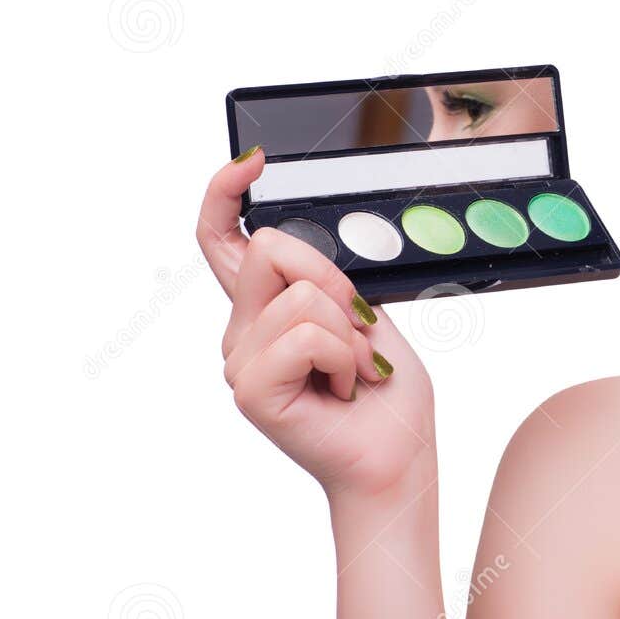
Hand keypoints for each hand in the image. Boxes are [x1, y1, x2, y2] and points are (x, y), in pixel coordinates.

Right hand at [196, 149, 435, 497]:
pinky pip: (307, 334)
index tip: (255, 159)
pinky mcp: (252, 390)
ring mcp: (242, 361)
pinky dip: (344, 357)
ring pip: (301, 295)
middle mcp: (242, 333)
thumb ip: (322, 279)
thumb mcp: (361, 315)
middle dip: (332, 280)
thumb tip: (289, 239)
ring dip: (349, 332)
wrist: (397, 459)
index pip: (222, 238)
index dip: (225, 191)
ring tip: (352, 373)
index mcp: (264, 310)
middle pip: (271, 248)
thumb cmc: (385, 396)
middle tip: (356, 335)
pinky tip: (343, 389)